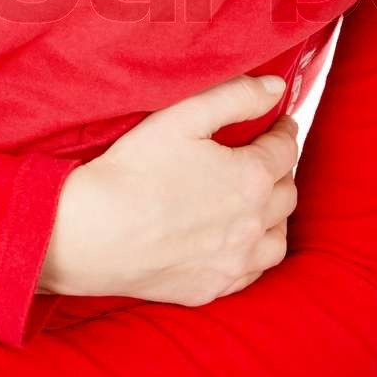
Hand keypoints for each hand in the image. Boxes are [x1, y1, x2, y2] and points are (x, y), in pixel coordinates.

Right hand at [40, 74, 298, 304]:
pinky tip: (238, 243)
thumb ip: (235, 97)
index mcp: (250, 178)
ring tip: (258, 203)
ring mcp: (233, 262)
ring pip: (277, 239)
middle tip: (264, 159)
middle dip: (281, 172)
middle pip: (287, 194)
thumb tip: (276, 88)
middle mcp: (251, 224)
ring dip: (275, 217)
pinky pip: (252, 274)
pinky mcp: (211, 288)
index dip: (283, 132)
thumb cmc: (132, 171)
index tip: (278, 125)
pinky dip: (254, 254)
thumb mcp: (182, 117)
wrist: (90, 234)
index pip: (285, 151)